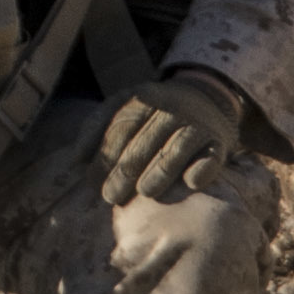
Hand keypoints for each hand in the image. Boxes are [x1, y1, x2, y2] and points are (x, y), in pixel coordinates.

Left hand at [97, 73, 245, 206]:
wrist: (207, 99)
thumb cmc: (155, 113)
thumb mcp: (126, 108)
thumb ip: (98, 127)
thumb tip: (75, 162)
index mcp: (143, 96)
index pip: (119, 128)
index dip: (103, 156)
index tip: (90, 182)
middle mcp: (170, 107)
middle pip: (142, 143)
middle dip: (123, 172)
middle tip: (110, 197)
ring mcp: (196, 123)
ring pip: (174, 151)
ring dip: (158, 174)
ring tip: (145, 193)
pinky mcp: (218, 141)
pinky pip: (209, 159)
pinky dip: (200, 171)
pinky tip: (190, 183)